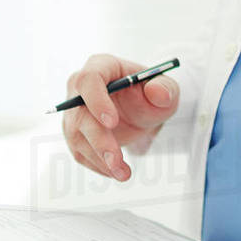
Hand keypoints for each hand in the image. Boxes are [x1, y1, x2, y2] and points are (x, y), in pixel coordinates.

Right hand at [62, 54, 178, 180]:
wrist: (142, 112)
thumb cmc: (150, 94)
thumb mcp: (165, 89)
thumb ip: (165, 89)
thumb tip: (157, 93)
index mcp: (101, 67)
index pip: (89, 79)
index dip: (97, 100)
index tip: (112, 122)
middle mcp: (81, 89)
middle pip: (80, 113)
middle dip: (98, 140)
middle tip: (117, 160)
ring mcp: (74, 112)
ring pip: (77, 137)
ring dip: (99, 159)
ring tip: (123, 173)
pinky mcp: (75, 133)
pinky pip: (79, 152)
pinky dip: (97, 165)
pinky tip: (115, 170)